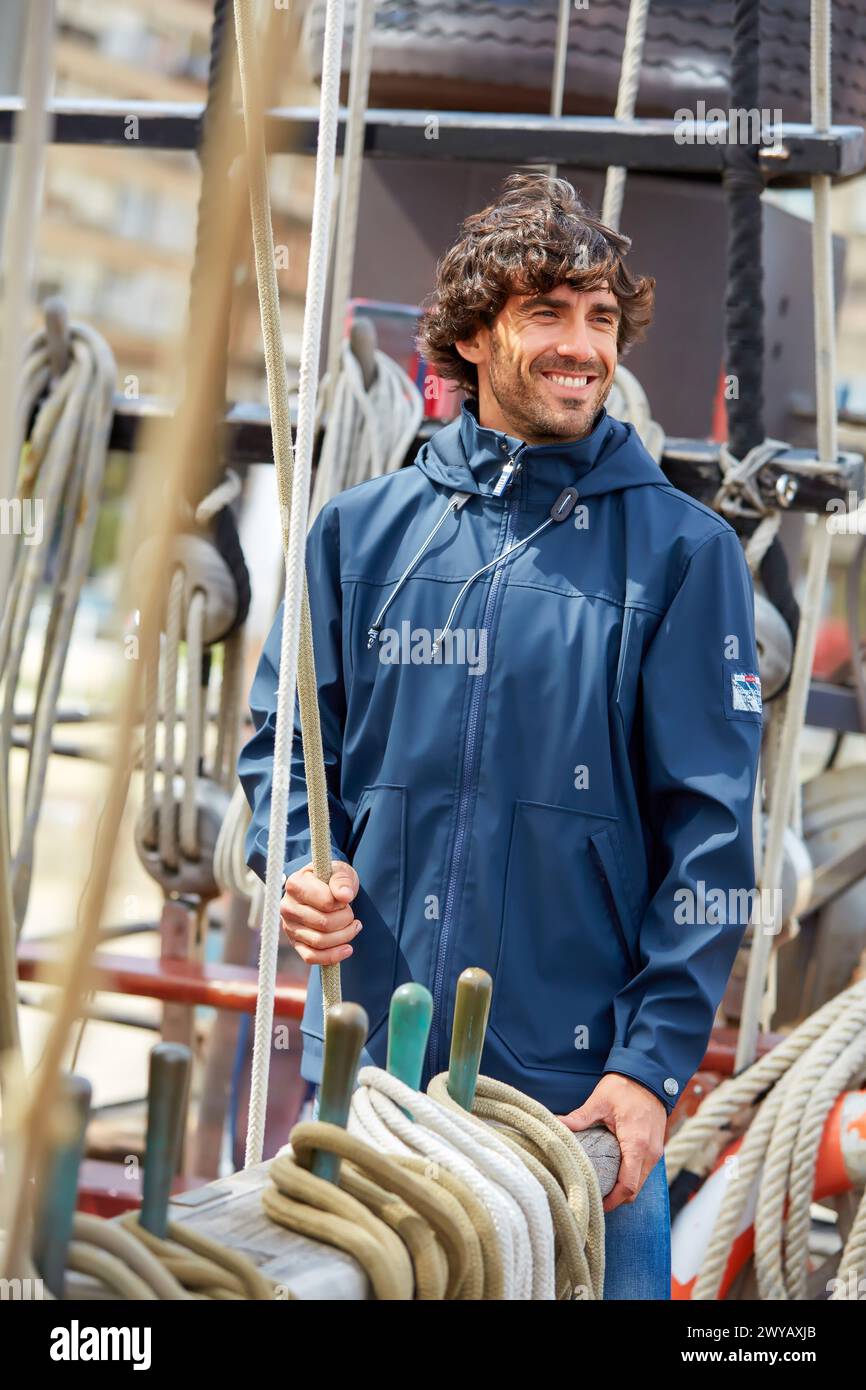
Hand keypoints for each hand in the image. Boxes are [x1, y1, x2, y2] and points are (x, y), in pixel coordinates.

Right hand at [279, 861, 360, 965]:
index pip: (325, 902)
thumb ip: (342, 879)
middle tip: (351, 914)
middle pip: (324, 923)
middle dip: (346, 920)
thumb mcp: (339, 871)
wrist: (322, 890)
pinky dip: (332, 956)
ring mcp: (289, 927)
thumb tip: (345, 895)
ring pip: (320, 942)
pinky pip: (311, 957)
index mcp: (295, 884)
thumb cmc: (331, 879)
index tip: (346, 897)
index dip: (342, 903)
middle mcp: (287, 907)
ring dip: (344, 937)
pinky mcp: (294, 943)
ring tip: (353, 927)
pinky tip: (347, 949)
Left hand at [557, 1074, 665, 1212]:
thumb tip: (556, 1125)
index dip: (613, 1201)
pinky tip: (613, 1168)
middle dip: (617, 1197)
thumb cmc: (625, 1086)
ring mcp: (656, 1150)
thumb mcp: (599, 1101)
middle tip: (594, 1195)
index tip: (596, 1204)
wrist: (649, 1073)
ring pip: (641, 1180)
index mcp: (636, 1145)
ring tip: (601, 1183)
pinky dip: (631, 1174)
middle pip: (635, 1189)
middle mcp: (650, 1153)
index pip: (628, 1186)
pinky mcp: (656, 1146)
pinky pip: (643, 1169)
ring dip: (624, 1186)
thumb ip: (579, 1118)